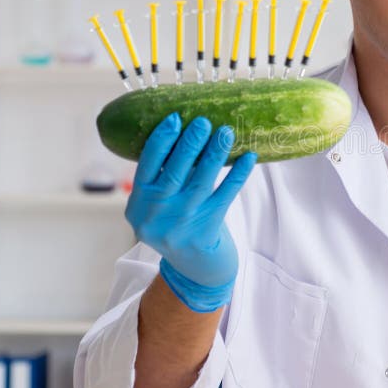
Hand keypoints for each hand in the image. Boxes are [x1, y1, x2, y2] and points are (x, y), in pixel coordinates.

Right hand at [125, 112, 257, 311]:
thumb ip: (164, 177)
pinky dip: (239, 174)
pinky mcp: (206, 230)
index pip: (147, 165)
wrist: (194, 270)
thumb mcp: (159, 205)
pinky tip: (249, 157)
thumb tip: (185, 130)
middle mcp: (156, 214)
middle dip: (190, 143)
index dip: (161, 140)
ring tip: (227, 132)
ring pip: (202, 180)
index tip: (175, 118)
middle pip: (175, 171)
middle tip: (204, 121)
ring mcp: (181, 223)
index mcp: (138, 203)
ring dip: (216, 153)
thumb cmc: (177, 224)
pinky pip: (225, 195)